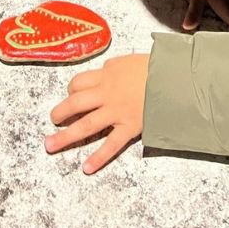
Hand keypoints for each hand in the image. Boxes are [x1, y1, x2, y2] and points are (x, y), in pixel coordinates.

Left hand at [45, 54, 149, 174]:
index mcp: (108, 73)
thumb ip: (119, 70)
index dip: (72, 90)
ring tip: (51, 144)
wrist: (177, 78)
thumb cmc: (160, 66)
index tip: (72, 95)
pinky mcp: (130, 126)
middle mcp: (108, 92)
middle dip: (60, 112)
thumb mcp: (133, 61)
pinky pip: (111, 144)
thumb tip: (111, 73)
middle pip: (75, 102)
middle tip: (53, 118)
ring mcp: (117, 111)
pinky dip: (98, 158)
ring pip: (85, 125)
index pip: (80, 81)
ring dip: (65, 136)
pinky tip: (86, 167)